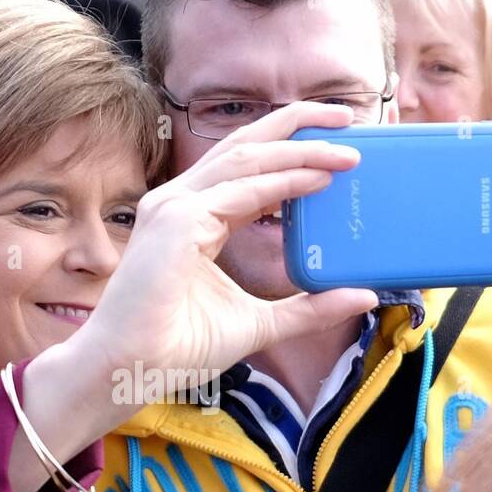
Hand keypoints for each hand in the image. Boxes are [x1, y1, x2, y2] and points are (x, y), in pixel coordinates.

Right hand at [9, 102, 376, 491]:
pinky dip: (283, 180)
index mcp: (193, 217)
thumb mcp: (261, 323)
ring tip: (346, 148)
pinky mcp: (176, 221)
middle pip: (246, 144)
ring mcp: (175, 207)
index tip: (337, 152)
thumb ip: (309, 309)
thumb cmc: (176, 348)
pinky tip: (318, 177)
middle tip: (347, 121)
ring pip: (247, 157)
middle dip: (297, 126)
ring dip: (300, 148)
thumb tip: (361, 296)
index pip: (246, 167)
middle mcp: (181, 203)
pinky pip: (240, 190)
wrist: (130, 370)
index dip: (291, 153)